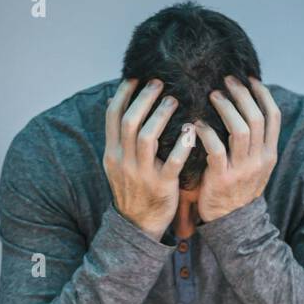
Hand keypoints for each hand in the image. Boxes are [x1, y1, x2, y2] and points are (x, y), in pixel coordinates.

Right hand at [103, 78, 196, 239]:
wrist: (137, 225)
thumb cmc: (132, 188)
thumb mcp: (117, 164)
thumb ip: (117, 136)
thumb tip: (113, 102)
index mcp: (112, 153)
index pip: (112, 117)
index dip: (123, 94)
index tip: (136, 78)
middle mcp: (123, 162)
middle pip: (130, 122)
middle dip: (144, 99)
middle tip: (159, 83)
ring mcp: (142, 174)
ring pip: (147, 138)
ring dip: (161, 115)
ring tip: (174, 101)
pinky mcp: (162, 186)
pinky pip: (172, 162)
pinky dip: (182, 145)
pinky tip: (192, 130)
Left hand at [194, 75, 279, 222]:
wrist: (233, 223)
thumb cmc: (240, 188)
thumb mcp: (256, 165)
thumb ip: (255, 141)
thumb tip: (248, 108)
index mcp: (270, 154)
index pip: (273, 116)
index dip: (263, 94)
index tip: (250, 79)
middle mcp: (260, 160)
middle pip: (256, 118)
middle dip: (242, 94)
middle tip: (226, 81)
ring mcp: (242, 170)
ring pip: (240, 130)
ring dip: (226, 108)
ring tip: (212, 95)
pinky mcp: (222, 178)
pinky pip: (216, 149)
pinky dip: (206, 132)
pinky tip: (197, 123)